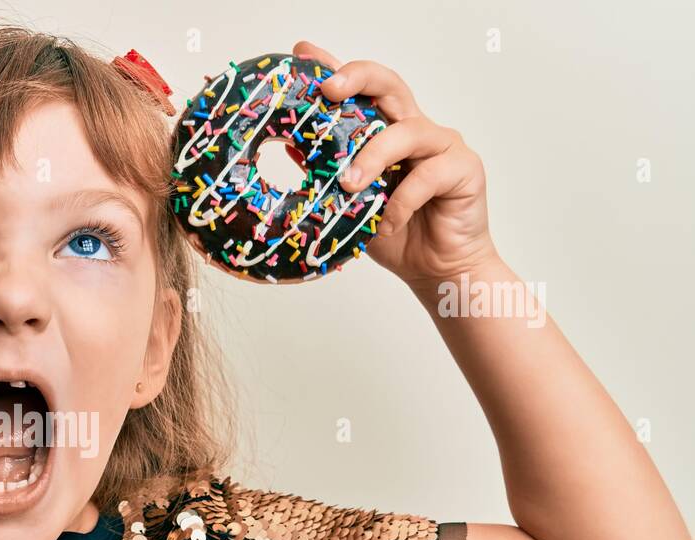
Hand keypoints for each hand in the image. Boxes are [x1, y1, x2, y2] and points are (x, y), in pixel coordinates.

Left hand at [292, 41, 500, 287]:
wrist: (435, 270)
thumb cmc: (395, 235)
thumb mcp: (349, 205)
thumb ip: (328, 174)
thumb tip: (290, 147)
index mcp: (385, 132)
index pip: (360, 91)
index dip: (334, 67)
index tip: (303, 53)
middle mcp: (414, 129)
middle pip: (389, 85)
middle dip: (357, 79)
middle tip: (329, 90)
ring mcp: (441, 145)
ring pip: (407, 131)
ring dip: (373, 156)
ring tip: (349, 185)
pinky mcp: (464, 168)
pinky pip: (428, 174)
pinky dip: (402, 200)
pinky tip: (388, 222)